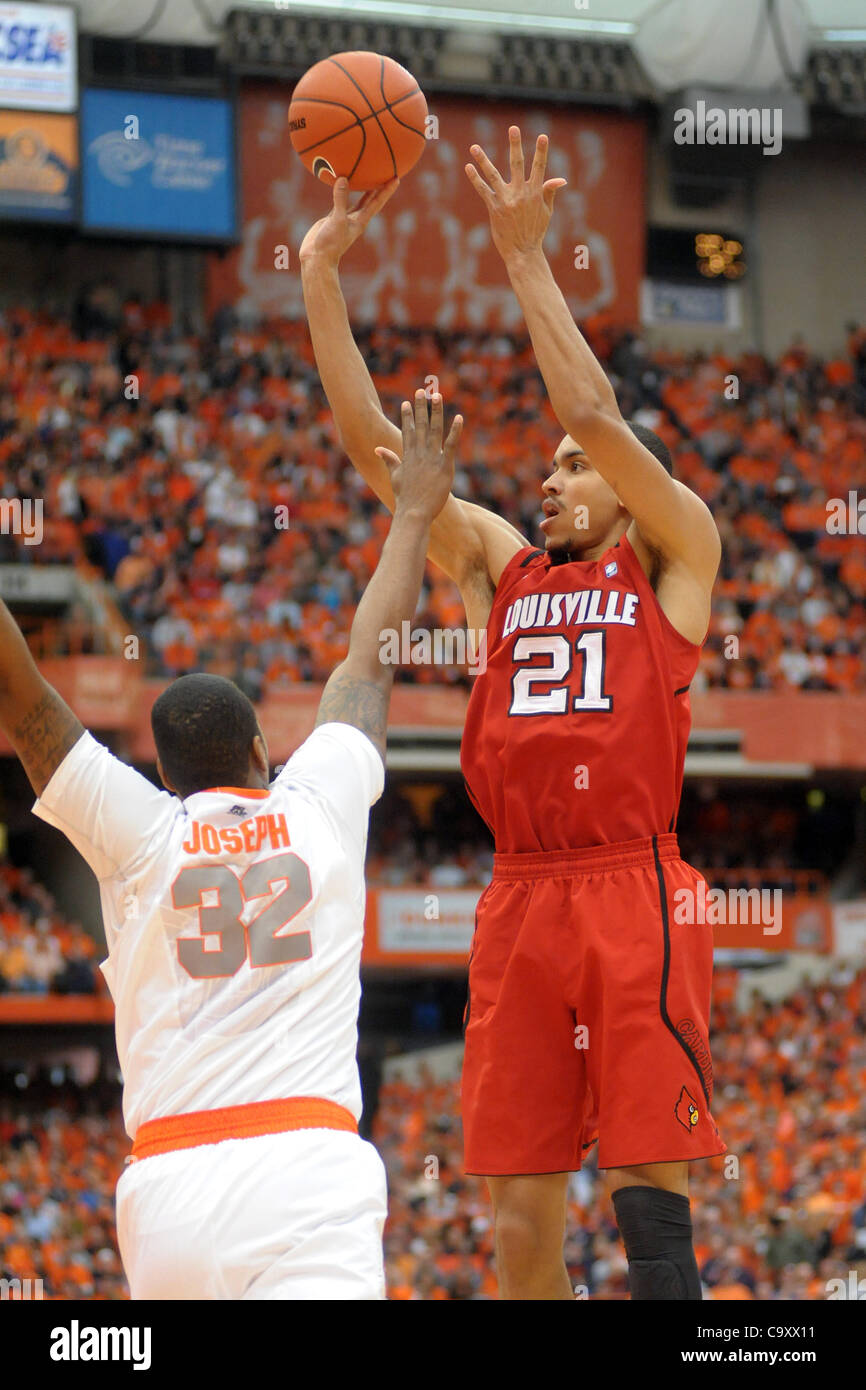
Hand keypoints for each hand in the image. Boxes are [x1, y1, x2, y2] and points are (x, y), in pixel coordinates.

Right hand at [299, 175, 399, 266]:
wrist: (317, 257)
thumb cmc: (330, 243)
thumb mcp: (337, 220)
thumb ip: (340, 199)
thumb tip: (343, 178)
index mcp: (361, 220)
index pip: (377, 202)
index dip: (387, 190)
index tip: (397, 178)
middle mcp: (356, 218)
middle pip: (371, 199)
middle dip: (380, 187)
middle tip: (388, 173)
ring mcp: (345, 218)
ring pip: (357, 200)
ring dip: (363, 188)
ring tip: (369, 174)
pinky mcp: (334, 218)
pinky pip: (341, 200)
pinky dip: (342, 191)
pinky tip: (341, 183)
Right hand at [375, 390, 462, 522]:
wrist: (414, 512)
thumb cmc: (405, 497)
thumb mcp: (395, 476)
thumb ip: (389, 460)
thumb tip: (379, 449)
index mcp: (408, 456)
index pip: (408, 431)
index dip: (408, 416)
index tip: (407, 402)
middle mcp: (419, 454)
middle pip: (421, 425)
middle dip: (420, 407)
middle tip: (421, 391)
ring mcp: (432, 459)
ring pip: (435, 430)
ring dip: (436, 412)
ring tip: (437, 396)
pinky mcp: (444, 466)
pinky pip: (450, 445)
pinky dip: (455, 431)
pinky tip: (458, 418)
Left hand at [465, 125, 566, 263]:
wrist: (523, 252)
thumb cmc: (535, 231)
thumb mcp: (546, 211)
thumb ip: (549, 192)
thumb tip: (560, 180)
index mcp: (535, 193)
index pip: (540, 167)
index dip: (541, 151)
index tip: (543, 136)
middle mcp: (520, 193)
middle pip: (517, 164)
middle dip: (516, 145)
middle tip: (513, 128)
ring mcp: (506, 200)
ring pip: (493, 175)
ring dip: (483, 160)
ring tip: (474, 146)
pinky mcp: (494, 208)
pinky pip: (483, 190)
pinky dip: (475, 178)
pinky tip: (468, 167)